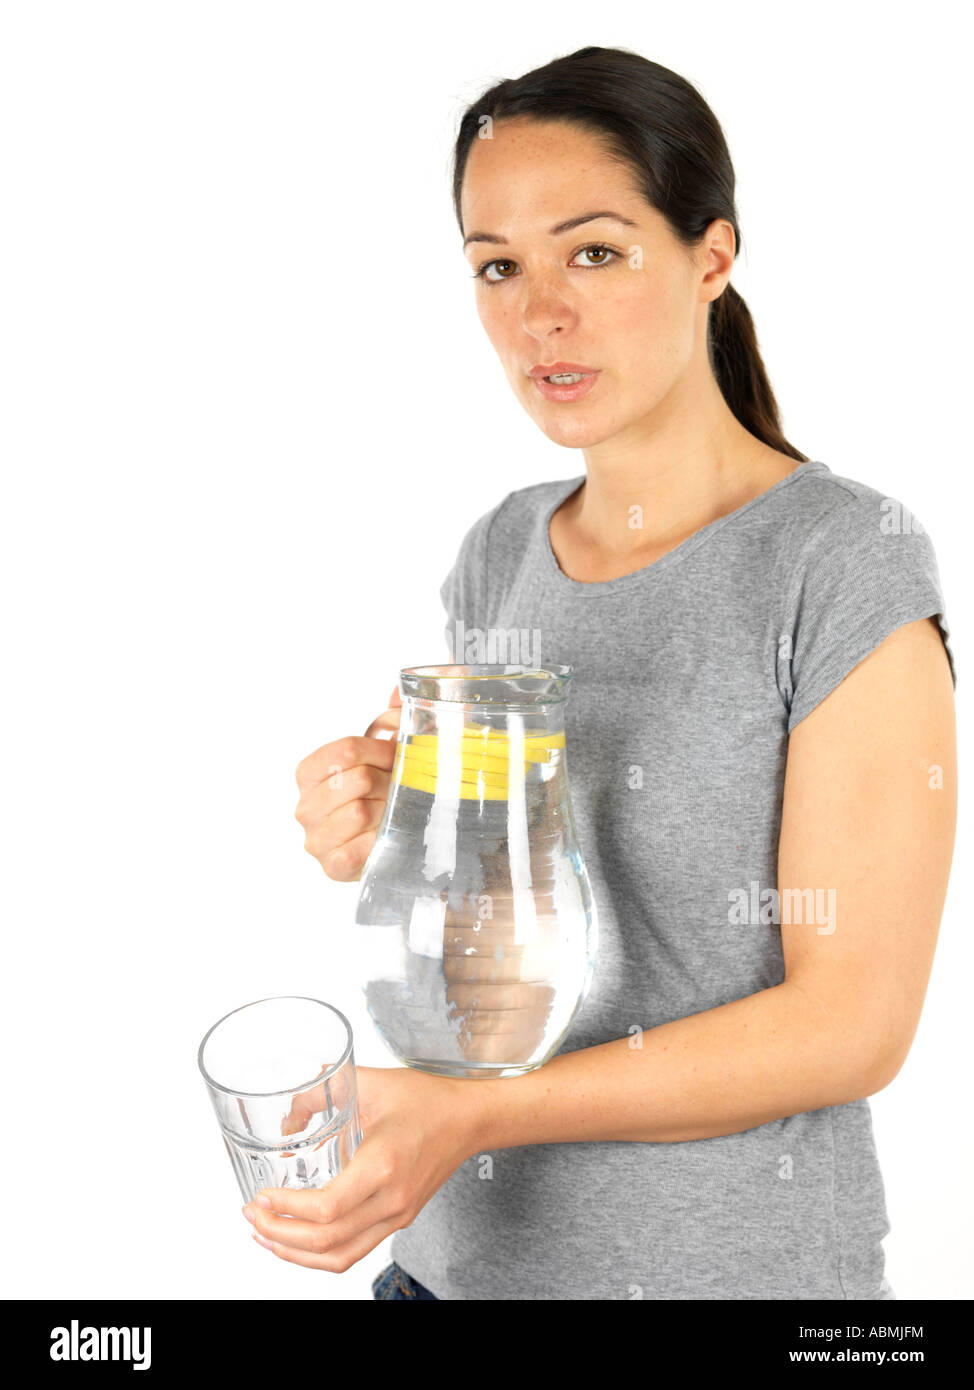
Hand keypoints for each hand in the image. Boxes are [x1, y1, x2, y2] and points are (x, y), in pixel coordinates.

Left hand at [241, 1065, 485, 1272]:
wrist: (469, 1120)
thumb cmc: (426, 1099)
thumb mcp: (369, 1082)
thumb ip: (320, 1092)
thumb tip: (285, 1113)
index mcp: (383, 1165)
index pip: (327, 1209)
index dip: (286, 1210)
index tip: (261, 1197)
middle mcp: (391, 1199)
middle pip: (326, 1241)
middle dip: (279, 1234)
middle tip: (252, 1216)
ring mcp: (397, 1216)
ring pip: (339, 1257)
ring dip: (296, 1254)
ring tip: (266, 1236)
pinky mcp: (399, 1220)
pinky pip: (355, 1252)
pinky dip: (321, 1256)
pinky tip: (300, 1241)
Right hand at [294, 685, 400, 881]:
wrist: (387, 844)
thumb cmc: (382, 794)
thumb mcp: (385, 754)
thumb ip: (392, 718)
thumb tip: (401, 690)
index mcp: (309, 773)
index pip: (345, 750)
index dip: (380, 750)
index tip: (396, 756)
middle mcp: (304, 807)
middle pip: (356, 778)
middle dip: (388, 781)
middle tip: (400, 789)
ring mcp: (315, 840)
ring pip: (360, 811)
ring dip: (388, 810)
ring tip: (396, 812)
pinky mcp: (332, 867)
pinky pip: (359, 847)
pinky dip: (380, 840)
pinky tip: (387, 837)